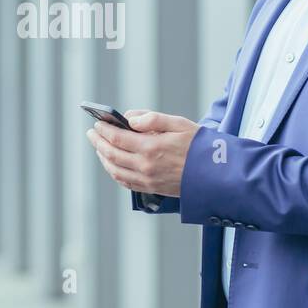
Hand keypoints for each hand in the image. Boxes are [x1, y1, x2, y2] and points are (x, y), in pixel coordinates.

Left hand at [85, 109, 199, 197]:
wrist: (216, 175)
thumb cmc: (199, 146)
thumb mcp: (179, 124)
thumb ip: (152, 119)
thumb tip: (129, 119)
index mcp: (151, 147)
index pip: (117, 138)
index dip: (104, 130)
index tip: (97, 123)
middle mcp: (145, 166)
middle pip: (111, 155)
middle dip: (98, 142)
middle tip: (92, 133)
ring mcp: (147, 180)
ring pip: (115, 170)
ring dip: (103, 158)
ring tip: (99, 147)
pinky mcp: (152, 189)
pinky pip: (125, 182)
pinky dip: (114, 172)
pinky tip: (113, 165)